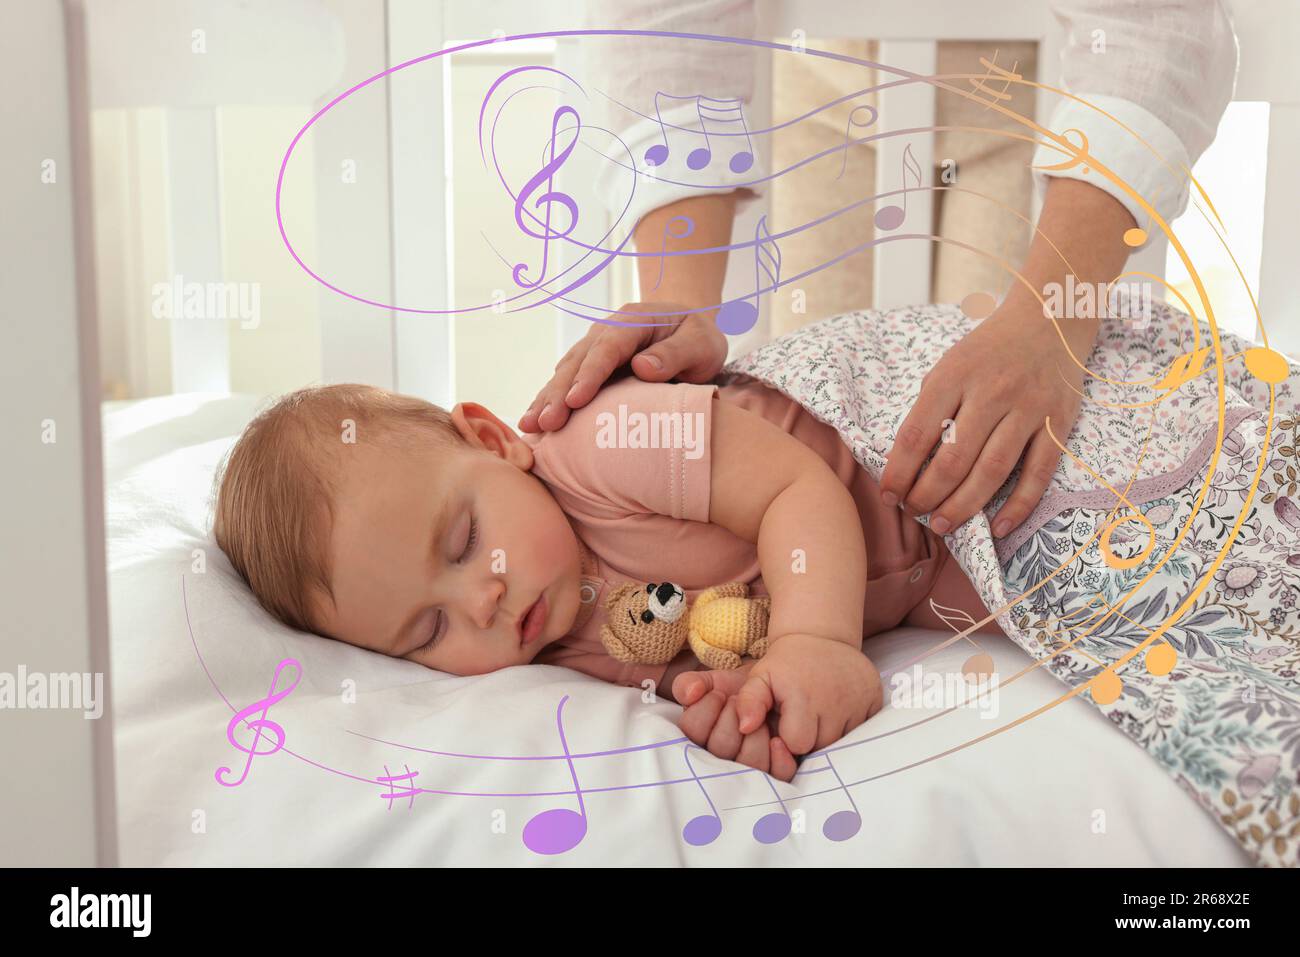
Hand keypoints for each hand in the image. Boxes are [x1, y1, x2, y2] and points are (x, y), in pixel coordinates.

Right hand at [517, 301, 726, 432]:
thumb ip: (676, 354)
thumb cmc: (697, 339)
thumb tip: (642, 368)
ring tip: (530, 427)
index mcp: (633, 322)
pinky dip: (549, 401)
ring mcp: (594, 348)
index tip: (576, 401)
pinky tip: (534, 424)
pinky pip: (566, 383)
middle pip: (577, 361)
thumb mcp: (701, 343)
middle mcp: (606, 332)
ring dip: (546, 399)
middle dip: (559, 393)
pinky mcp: (589, 367)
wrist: (689, 331)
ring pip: (564, 372)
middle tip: (546, 423)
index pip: (608, 348)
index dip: (590, 374)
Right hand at [672, 662, 799, 781]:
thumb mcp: (710, 683)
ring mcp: (746, 770)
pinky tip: (777, 740)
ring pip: (748, 762)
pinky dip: (778, 758)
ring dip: (755, 734)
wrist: (772, 693)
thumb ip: (689, 684)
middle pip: (720, 747)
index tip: (719, 694)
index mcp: (698, 740)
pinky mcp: (773, 774)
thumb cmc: (736, 691)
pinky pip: (776, 774)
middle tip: (738, 700)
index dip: (705, 709)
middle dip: (732, 716)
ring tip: (759, 715)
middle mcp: (718, 762)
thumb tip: (690, 693)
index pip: (692, 731)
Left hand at [688, 636, 881, 781]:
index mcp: (803, 696)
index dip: (790, 737)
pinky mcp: (875, 699)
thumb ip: (749, 702)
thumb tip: (744, 728)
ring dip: (832, 732)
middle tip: (805, 716)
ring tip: (821, 711)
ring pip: (843, 740)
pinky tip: (839, 707)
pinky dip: (850, 724)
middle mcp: (835, 700)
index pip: (798, 744)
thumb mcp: (760, 677)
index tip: (787, 720)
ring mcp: (859, 700)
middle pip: (822, 746)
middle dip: (811, 737)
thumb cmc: (785, 664)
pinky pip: (862, 729)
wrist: (821, 636)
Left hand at [879, 302, 1090, 538]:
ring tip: (943, 526)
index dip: (898, 472)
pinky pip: (1037, 473)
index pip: (916, 434)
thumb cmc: (988, 351)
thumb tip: (907, 461)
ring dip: (963, 506)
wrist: (1049, 320)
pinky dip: (1018, 505)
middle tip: (915, 514)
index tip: (888, 496)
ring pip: (991, 470)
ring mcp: (1027, 409)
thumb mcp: (949, 365)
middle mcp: (991, 392)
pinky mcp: (1057, 424)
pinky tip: (997, 527)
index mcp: (953, 376)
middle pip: (953, 459)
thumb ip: (930, 407)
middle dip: (927, 495)